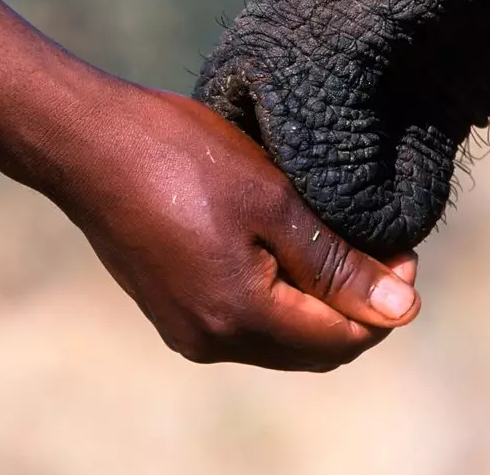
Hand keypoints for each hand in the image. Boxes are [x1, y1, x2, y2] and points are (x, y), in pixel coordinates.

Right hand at [40, 77, 420, 371]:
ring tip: (339, 242)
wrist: (85, 143)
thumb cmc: (180, 158)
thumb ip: (337, 263)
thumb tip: (401, 311)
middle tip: (380, 245)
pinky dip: (281, 297)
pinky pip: (245, 322)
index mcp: (241, 318)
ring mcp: (186, 328)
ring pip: (280, 337)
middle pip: (314, 347)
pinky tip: (289, 250)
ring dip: (319, 301)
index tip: (404, 246)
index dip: (386, 301)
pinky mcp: (170, 307)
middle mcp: (212, 340)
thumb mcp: (272, 202)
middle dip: (356, 304)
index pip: (344, 338)